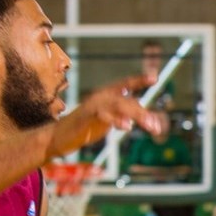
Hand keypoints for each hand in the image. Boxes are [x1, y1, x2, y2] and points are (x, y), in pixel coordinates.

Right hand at [45, 75, 160, 159]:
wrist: (59, 137)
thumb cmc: (85, 127)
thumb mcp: (108, 119)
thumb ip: (124, 115)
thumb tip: (147, 118)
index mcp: (106, 95)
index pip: (125, 84)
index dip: (139, 80)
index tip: (154, 78)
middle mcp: (101, 96)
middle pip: (126, 100)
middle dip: (143, 113)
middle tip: (156, 127)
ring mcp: (92, 105)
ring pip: (118, 105)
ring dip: (136, 115)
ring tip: (149, 126)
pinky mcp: (85, 116)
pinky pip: (102, 115)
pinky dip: (115, 120)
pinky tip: (126, 126)